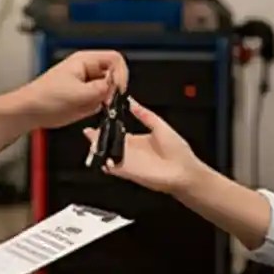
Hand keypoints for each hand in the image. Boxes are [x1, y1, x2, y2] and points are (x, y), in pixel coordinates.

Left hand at [14, 50, 129, 128]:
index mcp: (85, 61)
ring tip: (87, 106)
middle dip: (111, 90)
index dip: (121, 74)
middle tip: (105, 101)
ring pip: (108, 90)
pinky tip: (83, 110)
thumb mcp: (78, 93)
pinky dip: (96, 108)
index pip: (115, 60)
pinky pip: (100, 102)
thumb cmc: (44, 97)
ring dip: (103, 100)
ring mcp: (86, 84)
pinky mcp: (84, 97)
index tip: (118, 90)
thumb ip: (101, 89)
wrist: (29, 112)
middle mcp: (87, 70)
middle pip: (113, 76)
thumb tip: (115, 88)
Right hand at [83, 97, 206, 194]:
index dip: (106, 126)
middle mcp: (130, 151)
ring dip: (99, 150)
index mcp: (136, 140)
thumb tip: (132, 101)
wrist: (185, 171)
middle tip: (89, 131)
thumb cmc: (177, 151)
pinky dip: (106, 164)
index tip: (97, 119)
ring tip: (92, 142)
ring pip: (108, 155)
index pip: (116, 132)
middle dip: (97, 138)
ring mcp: (128, 163)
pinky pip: (113, 169)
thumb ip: (144, 114)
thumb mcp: (159, 125)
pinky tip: (102, 157)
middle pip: (109, 143)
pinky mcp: (129, 172)